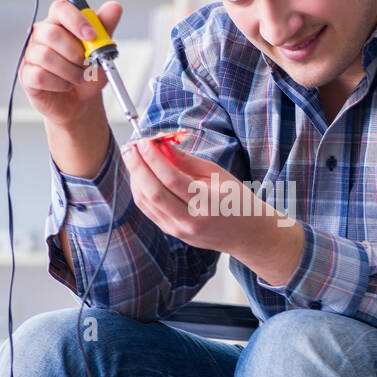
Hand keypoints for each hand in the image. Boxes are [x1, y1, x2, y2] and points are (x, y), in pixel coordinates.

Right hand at [19, 0, 122, 128]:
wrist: (82, 102)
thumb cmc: (88, 73)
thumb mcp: (102, 51)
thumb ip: (106, 28)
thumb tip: (114, 7)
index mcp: (60, 22)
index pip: (61, 8)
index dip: (76, 20)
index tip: (91, 36)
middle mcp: (42, 34)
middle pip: (51, 33)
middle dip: (74, 53)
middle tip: (85, 64)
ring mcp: (31, 53)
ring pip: (45, 56)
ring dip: (69, 71)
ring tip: (78, 78)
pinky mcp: (26, 74)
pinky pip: (39, 75)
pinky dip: (59, 84)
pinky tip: (65, 85)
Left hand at [120, 137, 304, 286]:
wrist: (246, 234)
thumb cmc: (236, 200)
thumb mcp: (216, 174)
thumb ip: (186, 160)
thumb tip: (160, 145)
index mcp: (206, 204)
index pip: (171, 179)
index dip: (153, 158)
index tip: (143, 141)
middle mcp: (189, 220)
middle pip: (152, 192)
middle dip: (137, 166)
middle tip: (130, 147)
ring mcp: (178, 230)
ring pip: (145, 201)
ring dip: (136, 177)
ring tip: (134, 157)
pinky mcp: (171, 233)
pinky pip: (148, 209)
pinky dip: (140, 189)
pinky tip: (141, 174)